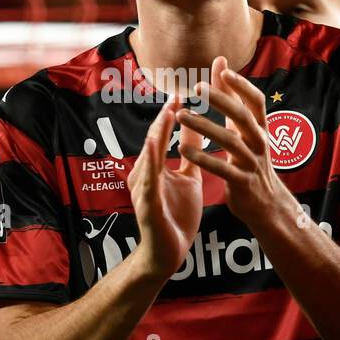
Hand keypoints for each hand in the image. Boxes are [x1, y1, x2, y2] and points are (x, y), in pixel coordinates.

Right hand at [128, 96, 202, 278]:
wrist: (167, 253)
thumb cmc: (176, 216)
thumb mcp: (188, 178)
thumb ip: (190, 153)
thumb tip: (196, 126)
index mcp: (155, 165)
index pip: (164, 131)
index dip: (174, 109)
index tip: (188, 86)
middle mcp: (145, 172)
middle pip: (154, 136)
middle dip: (166, 112)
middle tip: (177, 88)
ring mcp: (143, 187)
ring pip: (150, 154)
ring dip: (159, 131)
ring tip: (169, 110)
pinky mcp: (146, 203)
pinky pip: (149, 179)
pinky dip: (152, 160)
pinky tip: (155, 144)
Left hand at [177, 56, 290, 230]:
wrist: (267, 204)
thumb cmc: (251, 160)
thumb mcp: (244, 129)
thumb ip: (232, 98)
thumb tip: (222, 63)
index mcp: (261, 128)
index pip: (256, 101)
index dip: (242, 85)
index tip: (224, 70)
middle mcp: (259, 143)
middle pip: (243, 117)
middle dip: (221, 101)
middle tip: (197, 88)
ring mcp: (252, 163)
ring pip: (230, 141)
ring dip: (205, 127)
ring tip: (182, 116)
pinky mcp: (242, 183)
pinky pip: (222, 169)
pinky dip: (203, 159)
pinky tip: (183, 150)